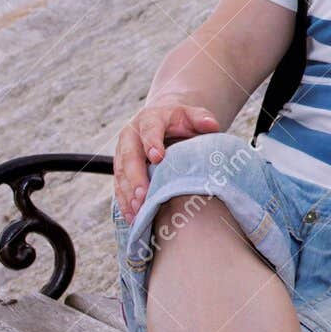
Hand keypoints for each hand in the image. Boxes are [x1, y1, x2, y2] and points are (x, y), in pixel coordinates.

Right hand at [113, 102, 219, 220]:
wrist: (163, 118)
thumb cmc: (180, 120)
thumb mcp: (192, 114)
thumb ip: (201, 118)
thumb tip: (211, 125)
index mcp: (149, 119)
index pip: (149, 130)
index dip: (152, 142)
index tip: (157, 157)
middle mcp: (131, 136)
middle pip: (129, 156)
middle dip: (136, 177)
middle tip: (143, 196)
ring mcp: (123, 153)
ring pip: (121, 174)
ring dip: (128, 194)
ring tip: (137, 211)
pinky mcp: (121, 169)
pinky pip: (119, 186)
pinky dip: (124, 202)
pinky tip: (131, 217)